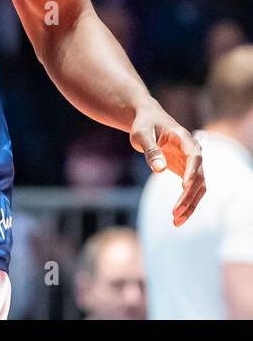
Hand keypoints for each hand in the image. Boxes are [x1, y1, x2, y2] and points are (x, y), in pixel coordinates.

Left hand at [130, 103, 205, 225]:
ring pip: (199, 187)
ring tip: (176, 221)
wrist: (149, 120)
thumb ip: (151, 151)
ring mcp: (192, 163)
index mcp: (184, 138)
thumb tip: (160, 170)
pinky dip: (187, 203)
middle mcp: (194, 151)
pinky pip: (192, 190)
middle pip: (199, 176)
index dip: (191, 172)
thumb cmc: (144, 125)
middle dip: (188, 196)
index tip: (184, 186)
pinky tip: (178, 217)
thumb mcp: (142, 135)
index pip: (194, 157)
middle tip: (175, 213)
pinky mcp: (187, 171)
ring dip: (190, 204)